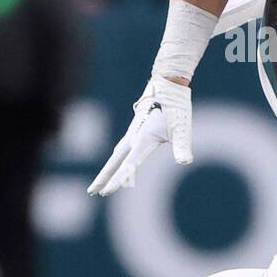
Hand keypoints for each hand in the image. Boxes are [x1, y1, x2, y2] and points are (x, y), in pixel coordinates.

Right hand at [88, 76, 192, 195]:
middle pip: (114, 162)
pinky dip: (115, 159)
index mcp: (143, 140)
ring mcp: (132, 133)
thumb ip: (183, 146)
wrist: (167, 84)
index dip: (117, 180)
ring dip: (107, 169)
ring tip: (99, 183)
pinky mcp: (135, 130)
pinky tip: (116, 162)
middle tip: (91, 192)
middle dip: (103, 177)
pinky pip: (121, 148)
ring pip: (115, 155)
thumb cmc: (176, 106)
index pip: (128, 166)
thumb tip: (186, 161)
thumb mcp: (182, 128)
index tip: (106, 192)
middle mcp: (133, 138)